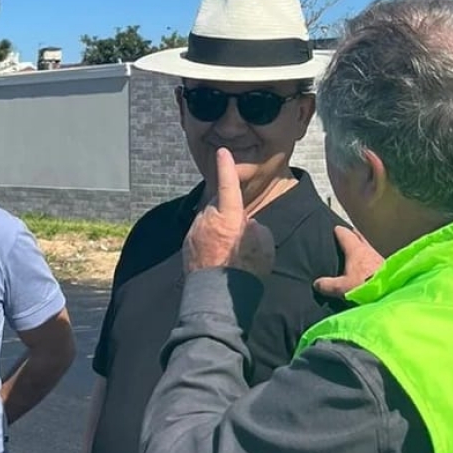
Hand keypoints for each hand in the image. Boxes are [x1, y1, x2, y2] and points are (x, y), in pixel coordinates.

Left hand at [183, 149, 274, 276]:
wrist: (217, 299)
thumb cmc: (246, 271)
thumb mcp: (265, 245)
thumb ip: (255, 227)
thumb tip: (246, 225)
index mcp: (228, 216)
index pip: (228, 184)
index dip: (226, 167)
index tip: (222, 153)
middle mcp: (207, 220)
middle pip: (216, 204)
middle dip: (226, 210)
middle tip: (238, 229)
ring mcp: (194, 233)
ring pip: (207, 220)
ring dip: (216, 227)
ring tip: (228, 249)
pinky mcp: (186, 247)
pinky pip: (199, 235)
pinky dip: (207, 240)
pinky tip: (216, 256)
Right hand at [313, 226, 382, 299]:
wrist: (389, 293)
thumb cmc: (366, 286)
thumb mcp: (342, 288)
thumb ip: (328, 285)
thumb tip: (317, 283)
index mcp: (356, 250)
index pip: (346, 234)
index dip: (339, 231)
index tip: (335, 228)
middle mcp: (368, 250)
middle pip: (359, 238)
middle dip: (353, 235)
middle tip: (347, 234)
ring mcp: (379, 258)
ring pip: (367, 248)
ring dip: (362, 248)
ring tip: (355, 251)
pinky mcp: (387, 268)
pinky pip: (373, 258)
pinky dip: (368, 259)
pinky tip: (365, 267)